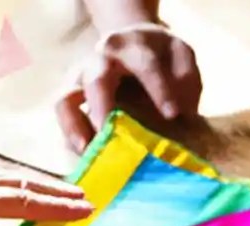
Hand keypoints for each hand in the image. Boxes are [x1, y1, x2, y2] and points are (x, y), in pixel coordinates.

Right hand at [56, 24, 201, 152]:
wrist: (131, 44)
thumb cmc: (160, 57)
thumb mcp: (180, 57)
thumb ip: (186, 79)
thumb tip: (183, 113)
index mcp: (132, 46)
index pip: (144, 64)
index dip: (159, 89)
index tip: (173, 115)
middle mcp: (100, 60)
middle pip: (95, 81)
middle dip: (105, 110)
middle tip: (117, 139)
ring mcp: (80, 80)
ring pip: (65, 100)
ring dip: (75, 128)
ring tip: (88, 152)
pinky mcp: (71, 99)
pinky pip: (63, 120)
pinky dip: (71, 138)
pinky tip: (86, 157)